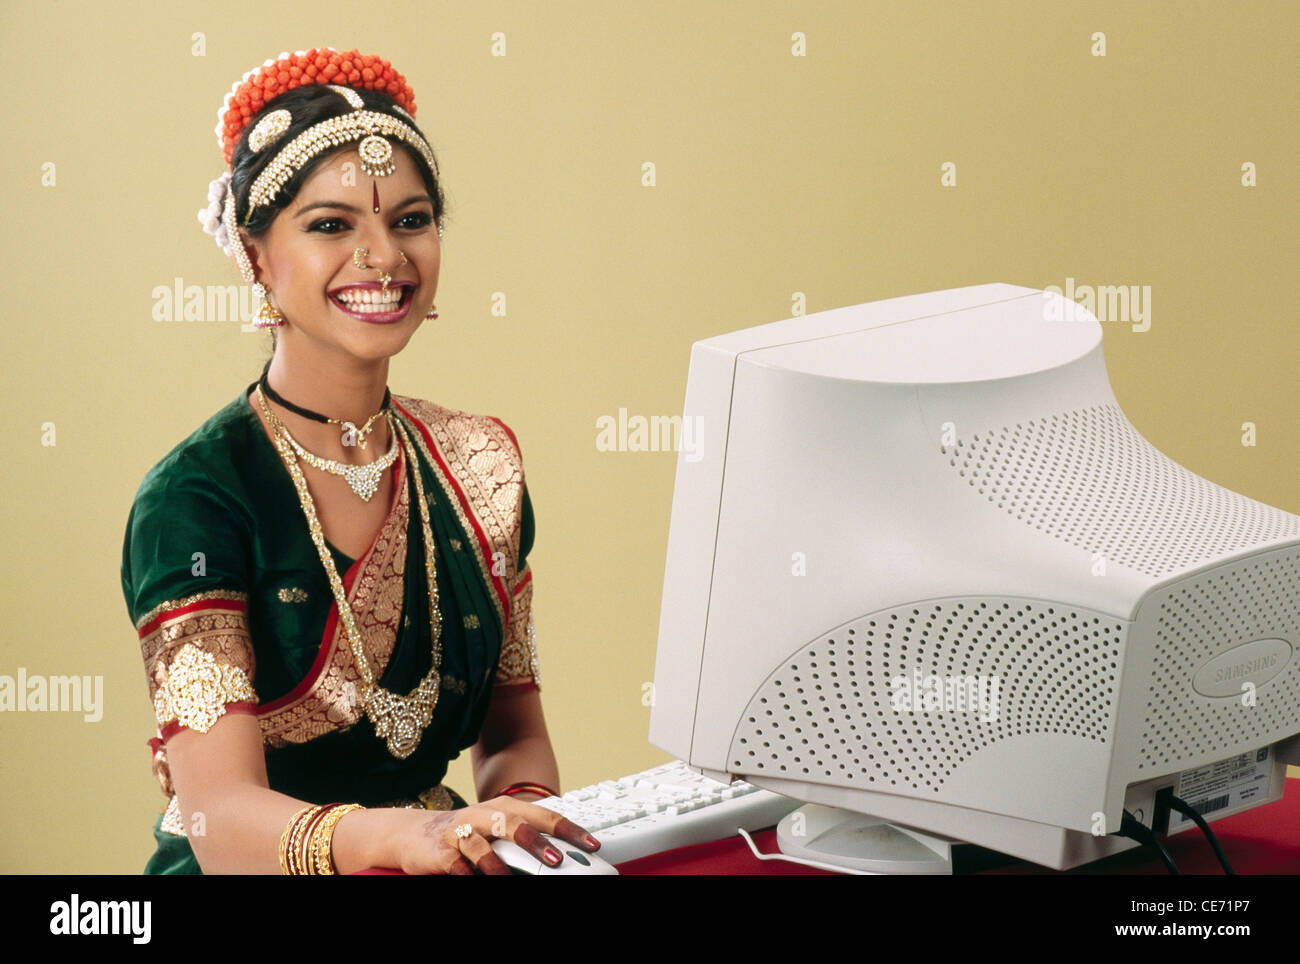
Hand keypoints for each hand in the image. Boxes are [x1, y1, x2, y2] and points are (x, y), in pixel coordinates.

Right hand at [399, 796, 599, 874]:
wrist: (415, 834)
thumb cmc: (467, 834)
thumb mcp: (498, 832)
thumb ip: (526, 841)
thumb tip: (562, 858)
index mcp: (506, 809)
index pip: (545, 816)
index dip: (570, 829)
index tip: (592, 844)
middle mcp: (485, 815)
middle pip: (515, 823)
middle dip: (536, 841)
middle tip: (556, 858)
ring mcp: (462, 831)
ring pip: (483, 845)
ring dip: (499, 864)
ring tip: (509, 879)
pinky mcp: (441, 850)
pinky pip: (457, 864)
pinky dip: (467, 875)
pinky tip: (475, 881)